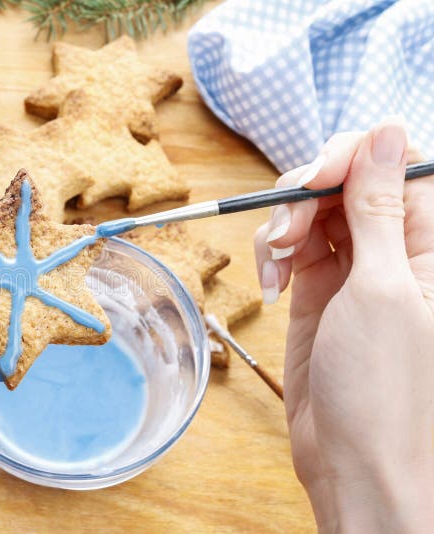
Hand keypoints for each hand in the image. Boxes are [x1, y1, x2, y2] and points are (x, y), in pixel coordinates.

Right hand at [254, 120, 433, 531]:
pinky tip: (272, 283)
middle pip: (348, 180)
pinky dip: (272, 253)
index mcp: (432, 243)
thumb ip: (378, 208)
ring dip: (283, 225)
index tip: (316, 177)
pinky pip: (290, 246)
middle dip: (308, 193)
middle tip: (286, 231)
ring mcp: (354, 268)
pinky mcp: (318, 289)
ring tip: (275, 263)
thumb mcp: (383, 288)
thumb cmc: (385, 386)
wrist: (354, 461)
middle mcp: (395, 248)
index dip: (353, 156)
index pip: (398, 165)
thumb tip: (387, 131)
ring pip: (312, 210)